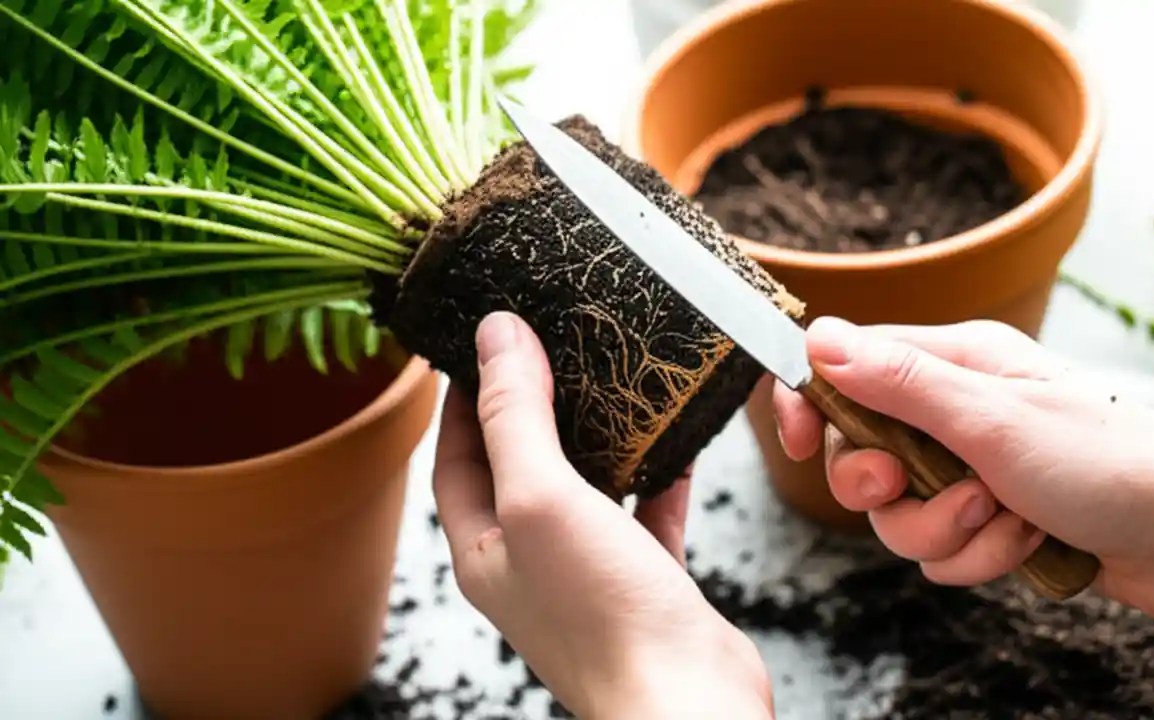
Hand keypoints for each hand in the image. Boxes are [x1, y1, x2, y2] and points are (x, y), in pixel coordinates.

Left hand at [433, 311, 772, 718]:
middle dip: (533, 408)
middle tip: (551, 348)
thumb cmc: (604, 617)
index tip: (486, 344)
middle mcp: (532, 563)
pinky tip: (678, 443)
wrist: (687, 700)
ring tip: (611, 382)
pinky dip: (659, 477)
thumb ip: (514, 417)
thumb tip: (494, 335)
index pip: (455, 460)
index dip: (464, 399)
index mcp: (485, 550)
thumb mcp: (541, 498)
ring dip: (598, 437)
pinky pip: (647, 515)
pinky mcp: (647, 581)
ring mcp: (591, 574)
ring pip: (586, 489)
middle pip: (520, 469)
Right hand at [774, 317, 1153, 628]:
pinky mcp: (991, 523)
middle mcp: (954, 414)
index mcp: (952, 364)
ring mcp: (971, 471)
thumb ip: (898, 380)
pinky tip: (1026, 544)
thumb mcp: (991, 415)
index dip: (811, 403)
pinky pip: (939, 553)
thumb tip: (817, 338)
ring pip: (898, 515)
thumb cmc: (1110, 460)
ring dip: (944, 530)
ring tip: (1004, 518)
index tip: (798, 436)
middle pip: (860, 454)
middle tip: (912, 483)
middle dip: (884, 487)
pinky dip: (977, 558)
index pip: (846, 369)